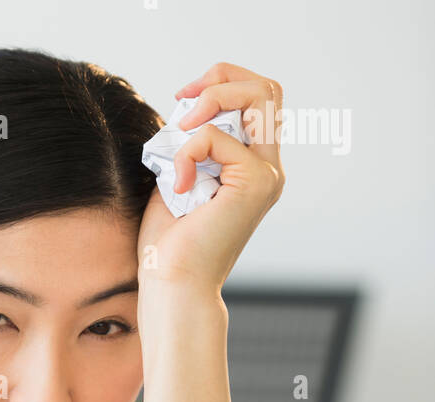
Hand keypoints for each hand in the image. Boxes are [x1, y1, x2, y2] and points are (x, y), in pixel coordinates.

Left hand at [137, 62, 285, 298]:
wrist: (173, 285)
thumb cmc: (169, 244)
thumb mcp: (177, 178)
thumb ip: (189, 144)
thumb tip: (185, 110)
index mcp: (254, 170)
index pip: (257, 102)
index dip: (221, 85)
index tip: (182, 100)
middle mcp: (269, 171)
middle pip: (267, 89)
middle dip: (221, 79)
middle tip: (183, 99)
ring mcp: (266, 177)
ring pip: (259, 97)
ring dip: (212, 99)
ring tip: (181, 133)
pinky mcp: (254, 184)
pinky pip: (217, 136)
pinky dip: (187, 150)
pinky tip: (177, 185)